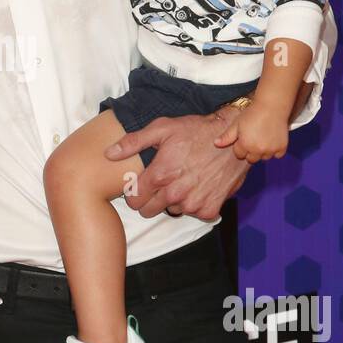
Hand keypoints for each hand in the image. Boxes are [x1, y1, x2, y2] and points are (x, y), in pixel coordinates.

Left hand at [104, 111, 249, 221]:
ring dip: (174, 200)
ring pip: (171, 211)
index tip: (142, 184)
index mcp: (160, 174)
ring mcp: (193, 203)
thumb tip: (109, 154)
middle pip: (148, 211)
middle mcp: (175, 193)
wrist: (233, 138)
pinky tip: (199, 186)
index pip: (133, 200)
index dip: (135, 192)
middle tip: (162, 183)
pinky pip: (194, 214)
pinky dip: (195, 204)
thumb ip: (133, 142)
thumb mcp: (162, 128)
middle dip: (151, 199)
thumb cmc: (196, 131)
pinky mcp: (210, 209)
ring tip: (183, 181)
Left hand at [214, 102, 288, 162]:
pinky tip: (272, 139)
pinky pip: (277, 155)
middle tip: (254, 138)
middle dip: (251, 151)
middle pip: (252, 159)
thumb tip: (215, 144)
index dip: (240, 146)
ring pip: (264, 158)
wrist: (272, 106)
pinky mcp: (282, 147)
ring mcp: (271, 150)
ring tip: (263, 138)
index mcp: (245, 145)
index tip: (244, 137)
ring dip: (263, 152)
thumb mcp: (236, 124)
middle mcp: (258, 150)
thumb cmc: (252, 113)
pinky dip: (275, 150)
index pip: (239, 154)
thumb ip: (227, 136)